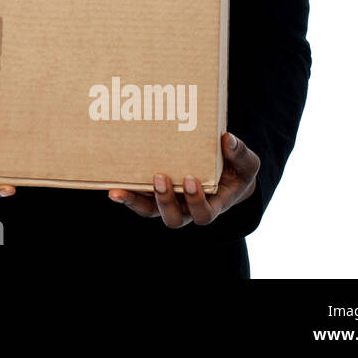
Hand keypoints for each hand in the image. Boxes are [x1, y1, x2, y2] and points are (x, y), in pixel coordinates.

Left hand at [108, 132, 259, 227]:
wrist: (225, 172)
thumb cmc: (236, 169)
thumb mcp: (245, 162)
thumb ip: (240, 153)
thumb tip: (227, 139)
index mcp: (212, 205)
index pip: (203, 214)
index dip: (195, 201)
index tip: (191, 179)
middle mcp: (187, 209)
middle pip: (173, 219)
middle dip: (165, 200)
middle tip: (160, 177)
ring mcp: (168, 201)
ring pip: (149, 211)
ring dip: (134, 201)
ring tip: (118, 190)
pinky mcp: (153, 192)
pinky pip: (137, 197)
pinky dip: (125, 193)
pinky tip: (111, 186)